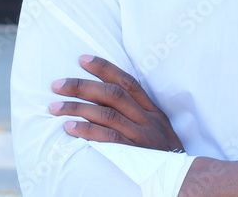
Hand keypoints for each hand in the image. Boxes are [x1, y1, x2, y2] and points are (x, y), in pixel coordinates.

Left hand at [50, 54, 184, 152]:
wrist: (182, 178)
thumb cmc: (163, 153)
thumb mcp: (157, 128)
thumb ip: (136, 113)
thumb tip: (105, 98)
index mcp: (152, 110)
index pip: (127, 81)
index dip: (105, 68)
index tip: (83, 59)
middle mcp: (147, 119)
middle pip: (112, 94)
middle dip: (82, 86)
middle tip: (57, 84)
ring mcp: (141, 136)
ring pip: (107, 114)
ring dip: (77, 108)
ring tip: (55, 106)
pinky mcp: (134, 154)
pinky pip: (109, 138)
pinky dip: (87, 131)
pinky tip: (69, 127)